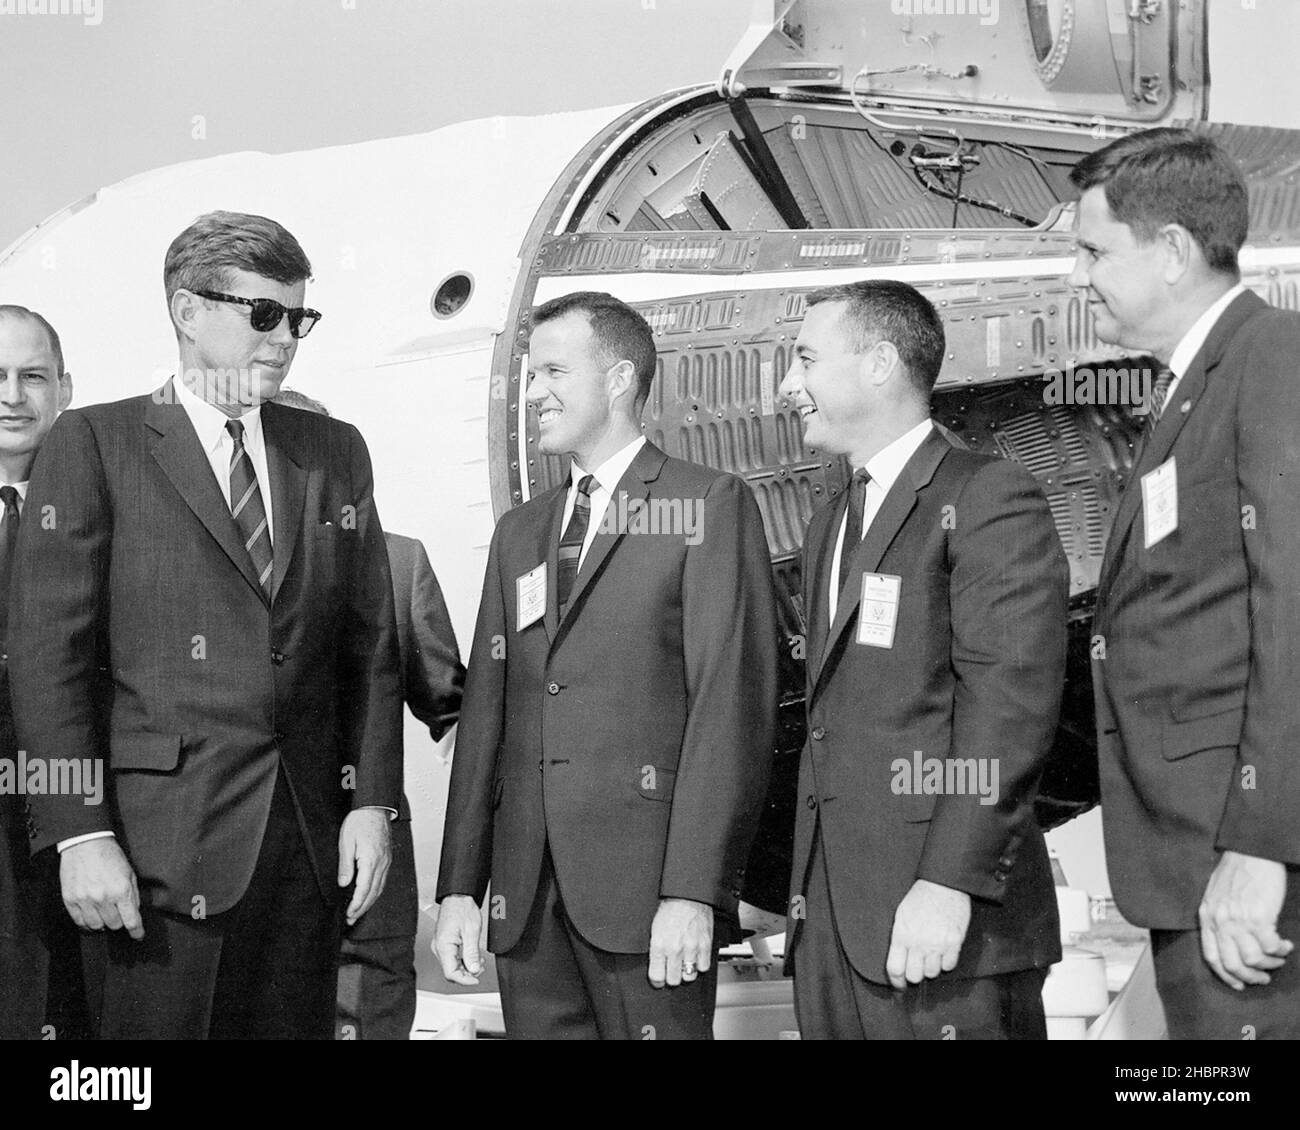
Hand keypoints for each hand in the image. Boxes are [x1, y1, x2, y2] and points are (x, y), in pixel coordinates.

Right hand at [60, 838, 143, 939]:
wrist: (85, 843)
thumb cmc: (110, 856)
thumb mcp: (129, 873)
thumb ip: (133, 894)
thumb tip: (134, 913)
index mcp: (121, 890)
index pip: (131, 920)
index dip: (136, 931)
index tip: (138, 936)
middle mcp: (103, 897)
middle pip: (114, 925)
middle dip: (119, 921)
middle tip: (118, 913)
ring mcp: (85, 900)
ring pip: (96, 926)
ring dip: (103, 923)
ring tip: (104, 913)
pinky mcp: (70, 900)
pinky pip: (79, 922)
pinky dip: (87, 923)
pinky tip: (91, 916)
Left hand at [338, 809, 390, 926]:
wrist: (375, 808)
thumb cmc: (360, 821)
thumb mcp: (346, 841)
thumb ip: (345, 864)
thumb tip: (343, 883)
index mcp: (370, 860)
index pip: (364, 889)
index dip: (356, 905)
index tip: (349, 914)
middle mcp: (381, 863)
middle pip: (373, 893)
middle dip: (362, 909)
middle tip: (352, 919)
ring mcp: (386, 861)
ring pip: (380, 888)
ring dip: (369, 903)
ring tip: (359, 912)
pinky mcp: (387, 859)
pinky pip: (383, 880)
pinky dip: (376, 892)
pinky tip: (370, 895)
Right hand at [433, 895, 483, 984]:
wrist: (457, 897)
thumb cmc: (462, 909)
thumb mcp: (471, 931)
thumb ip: (472, 953)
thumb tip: (473, 970)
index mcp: (443, 946)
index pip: (451, 973)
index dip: (465, 980)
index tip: (476, 979)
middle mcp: (439, 948)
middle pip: (452, 971)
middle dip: (468, 973)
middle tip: (480, 967)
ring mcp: (441, 946)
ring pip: (453, 966)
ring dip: (467, 967)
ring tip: (479, 960)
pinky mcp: (444, 944)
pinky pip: (453, 958)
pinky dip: (464, 960)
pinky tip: (473, 956)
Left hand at [648, 898, 712, 987]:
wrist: (687, 895)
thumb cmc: (669, 908)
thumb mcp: (654, 929)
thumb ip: (655, 949)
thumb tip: (655, 965)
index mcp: (659, 944)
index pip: (656, 977)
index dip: (657, 981)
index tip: (658, 979)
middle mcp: (674, 949)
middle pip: (673, 980)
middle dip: (671, 977)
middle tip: (672, 970)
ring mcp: (691, 948)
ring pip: (689, 977)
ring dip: (686, 972)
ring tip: (684, 963)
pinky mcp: (705, 945)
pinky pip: (703, 967)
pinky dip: (700, 965)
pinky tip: (695, 957)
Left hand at [886, 879, 970, 990]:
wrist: (943, 884)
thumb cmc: (920, 898)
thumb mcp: (901, 915)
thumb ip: (899, 939)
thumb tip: (899, 960)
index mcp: (901, 935)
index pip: (895, 969)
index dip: (896, 982)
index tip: (899, 985)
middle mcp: (918, 943)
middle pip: (914, 977)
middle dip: (915, 974)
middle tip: (918, 966)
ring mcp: (937, 944)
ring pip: (932, 973)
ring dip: (931, 968)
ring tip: (931, 954)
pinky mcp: (954, 943)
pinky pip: (949, 966)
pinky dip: (946, 962)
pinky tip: (943, 951)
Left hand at [1198, 851, 1293, 989]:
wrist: (1251, 852)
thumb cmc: (1235, 872)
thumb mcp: (1215, 895)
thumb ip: (1218, 917)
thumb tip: (1228, 942)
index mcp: (1207, 916)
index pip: (1211, 956)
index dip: (1225, 975)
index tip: (1238, 984)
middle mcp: (1220, 921)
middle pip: (1233, 964)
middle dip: (1250, 978)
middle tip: (1263, 978)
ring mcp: (1239, 920)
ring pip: (1254, 960)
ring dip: (1270, 964)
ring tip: (1277, 958)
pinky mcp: (1260, 917)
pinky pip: (1271, 946)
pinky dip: (1280, 950)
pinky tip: (1285, 945)